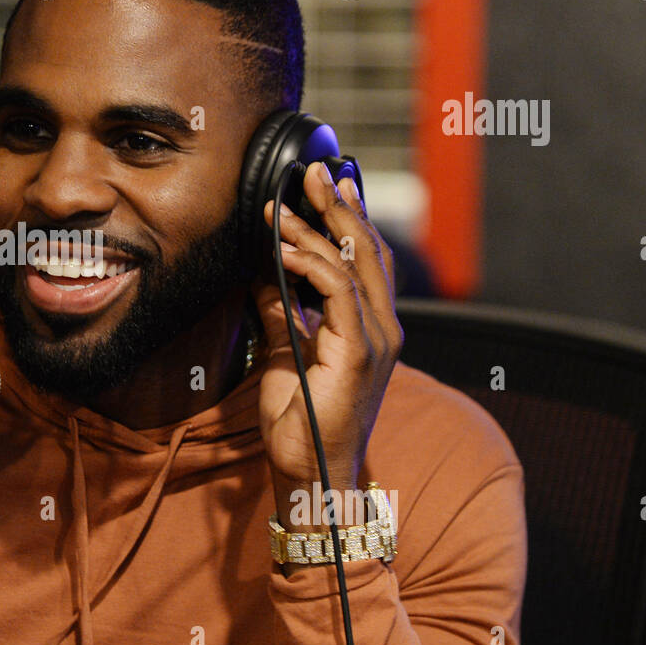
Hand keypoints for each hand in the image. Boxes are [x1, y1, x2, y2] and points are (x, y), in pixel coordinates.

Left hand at [253, 162, 402, 527]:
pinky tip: (282, 248)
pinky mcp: (359, 352)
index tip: (324, 186)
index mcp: (370, 327)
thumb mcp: (282, 355)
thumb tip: (262, 275)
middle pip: (365, 250)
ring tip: (285, 204)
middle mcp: (383, 328)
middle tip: (312, 171)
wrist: (311, 473)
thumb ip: (278, 314)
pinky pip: (336, 292)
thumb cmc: (302, 422)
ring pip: (352, 263)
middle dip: (337, 206)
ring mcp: (376, 339)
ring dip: (316, 228)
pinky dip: (309, 264)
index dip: (347, 219)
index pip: (365, 259)